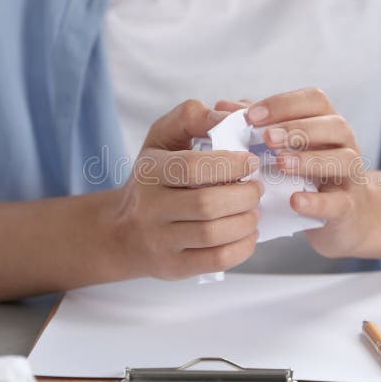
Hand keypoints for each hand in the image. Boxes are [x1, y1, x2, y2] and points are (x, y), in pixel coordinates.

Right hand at [114, 100, 262, 279]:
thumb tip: (231, 114)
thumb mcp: (163, 138)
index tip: (251, 162)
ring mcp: (160, 240)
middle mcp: (149, 207)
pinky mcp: (173, 267)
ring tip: (253, 210)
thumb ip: (194, 116)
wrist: (123, 231)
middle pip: (206, 204)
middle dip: (244, 195)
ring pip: (212, 235)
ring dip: (245, 221)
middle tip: (257, 188)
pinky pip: (215, 261)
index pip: (191, 167)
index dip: (229, 164)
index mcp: (149, 170)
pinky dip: (242, 247)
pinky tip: (248, 234)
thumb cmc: (155, 177)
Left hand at [217, 88, 380, 258]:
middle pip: (334, 125)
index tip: (251, 116)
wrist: (342, 219)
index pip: (314, 100)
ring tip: (280, 164)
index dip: (283, 104)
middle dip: (297, 129)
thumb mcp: (281, 149)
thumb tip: (222, 108)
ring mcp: (351, 177)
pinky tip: (293, 201)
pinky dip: (317, 201)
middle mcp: (344, 144)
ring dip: (310, 159)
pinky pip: (339, 202)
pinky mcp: (349, 208)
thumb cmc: (305, 177)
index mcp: (326, 123)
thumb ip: (255, 127)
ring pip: (344, 159)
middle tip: (266, 138)